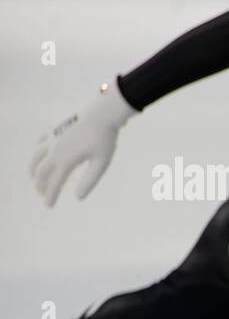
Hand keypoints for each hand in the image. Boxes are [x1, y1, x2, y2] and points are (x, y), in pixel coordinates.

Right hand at [30, 80, 137, 206]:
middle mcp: (55, 149)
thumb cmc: (105, 138)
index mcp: (67, 160)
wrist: (102, 112)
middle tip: (42, 194)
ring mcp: (52, 137)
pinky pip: (41, 140)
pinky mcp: (54, 127)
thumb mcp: (101, 163)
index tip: (48, 206)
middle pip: (41, 171)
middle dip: (40, 184)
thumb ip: (89, 181)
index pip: (55, 183)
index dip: (50, 196)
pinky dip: (38, 149)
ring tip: (34, 177)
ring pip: (36, 156)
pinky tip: (40, 152)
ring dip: (34, 168)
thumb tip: (78, 197)